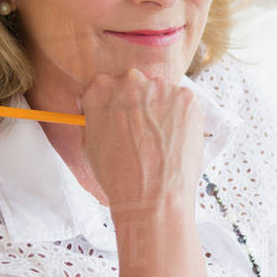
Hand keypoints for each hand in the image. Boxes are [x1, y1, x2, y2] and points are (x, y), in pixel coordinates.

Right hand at [79, 68, 204, 211]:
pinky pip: (184, 104)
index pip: (109, 86)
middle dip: (142, 105)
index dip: (118, 105)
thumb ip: (94, 119)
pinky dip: (183, 120)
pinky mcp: (187, 98)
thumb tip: (101, 112)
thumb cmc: (118, 176)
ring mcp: (161, 87)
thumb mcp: (90, 144)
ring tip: (161, 143)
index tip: (123, 118)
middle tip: (145, 134)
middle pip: (138, 86)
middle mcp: (130, 81)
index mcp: (101, 89)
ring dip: (164, 112)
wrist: (152, 195)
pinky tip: (176, 141)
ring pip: (163, 95)